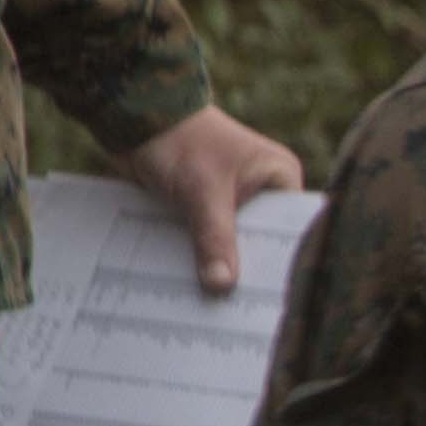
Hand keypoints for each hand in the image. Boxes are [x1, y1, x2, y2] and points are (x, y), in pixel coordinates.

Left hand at [120, 103, 303, 296]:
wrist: (133, 117)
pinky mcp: (207, 209)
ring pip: (233, 244)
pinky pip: (209, 241)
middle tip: (244, 307)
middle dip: (249, 270)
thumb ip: (215, 238)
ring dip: (221, 266)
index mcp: (280, 179)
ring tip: (218, 305)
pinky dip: (201, 257)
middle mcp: (263, 192)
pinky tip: (195, 284)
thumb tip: (222, 286)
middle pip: (262, 242)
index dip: (283, 261)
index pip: (292, 230)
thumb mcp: (201, 192)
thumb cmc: (179, 141)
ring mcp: (235, 202)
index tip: (274, 294)